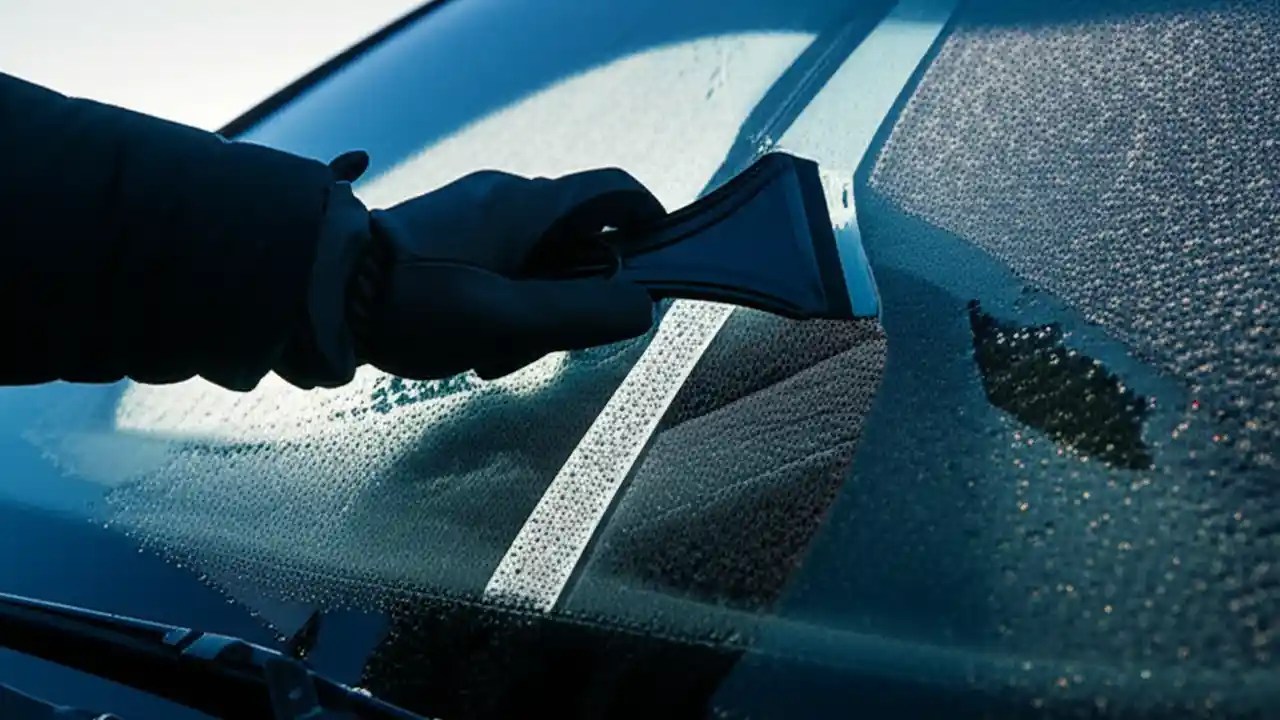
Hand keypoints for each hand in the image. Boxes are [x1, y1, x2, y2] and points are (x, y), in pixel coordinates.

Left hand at [348, 166, 664, 379]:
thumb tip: (642, 307)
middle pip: (577, 239)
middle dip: (575, 297)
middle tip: (544, 345)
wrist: (321, 290)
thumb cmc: (415, 304)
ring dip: (533, 311)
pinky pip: (502, 262)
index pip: (616, 192)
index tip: (660, 262)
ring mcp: (474, 210)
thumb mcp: (505, 319)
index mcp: (528, 206)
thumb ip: (580, 315)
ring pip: (537, 259)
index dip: (650, 222)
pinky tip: (470, 342)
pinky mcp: (448, 230)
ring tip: (491, 353)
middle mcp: (505, 195)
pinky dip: (503, 303)